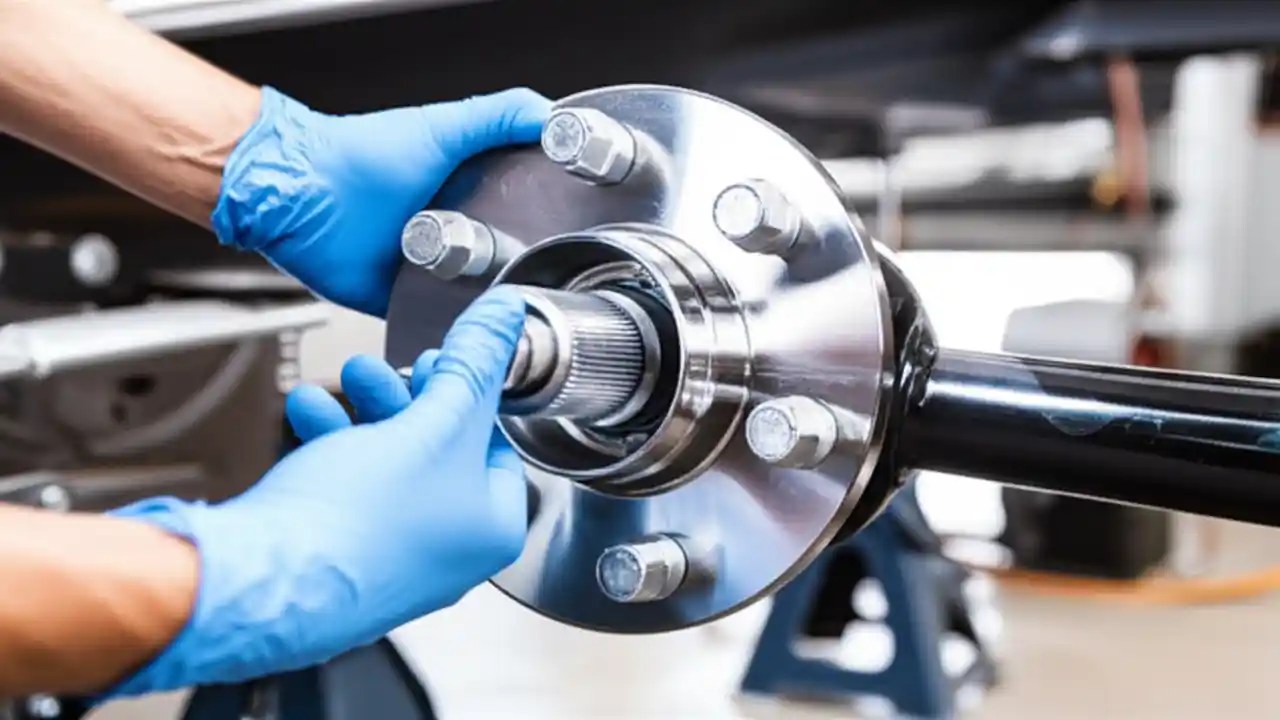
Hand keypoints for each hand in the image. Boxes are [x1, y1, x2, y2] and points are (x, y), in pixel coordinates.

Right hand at [107, 288, 527, 694]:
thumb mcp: (436, 421)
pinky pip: (344, 491)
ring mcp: (390, 562)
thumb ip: (476, 364)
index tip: (446, 361)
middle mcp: (447, 554)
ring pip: (386, 466)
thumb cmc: (359, 520)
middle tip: (386, 366)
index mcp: (491, 529)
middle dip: (404, 396)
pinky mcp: (337, 560)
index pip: (499, 445)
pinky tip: (307, 412)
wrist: (263, 581)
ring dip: (362, 410)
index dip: (470, 394)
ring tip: (342, 378)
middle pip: (439, 452)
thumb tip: (507, 316)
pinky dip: (329, 446)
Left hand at [212, 87, 550, 315]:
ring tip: (505, 307)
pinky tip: (468, 327)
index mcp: (473, 191)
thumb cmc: (360, 156)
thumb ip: (502, 117)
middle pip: (512, 261)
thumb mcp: (446, 126)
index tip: (577, 233)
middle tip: (541, 280)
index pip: (530, 210)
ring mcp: (432, 271)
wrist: (301, 195)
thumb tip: (556, 118)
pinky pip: (438, 324)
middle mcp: (457, 233)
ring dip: (491, 305)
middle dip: (526, 274)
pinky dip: (451, 328)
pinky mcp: (405, 302)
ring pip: (480, 298)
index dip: (555, 222)